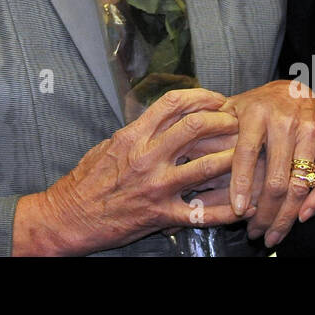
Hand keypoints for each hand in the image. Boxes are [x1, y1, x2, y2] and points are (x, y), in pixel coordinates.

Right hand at [13, 89, 248, 254]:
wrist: (68, 217)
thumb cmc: (85, 182)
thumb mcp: (108, 146)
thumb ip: (136, 132)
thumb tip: (161, 118)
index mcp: (132, 136)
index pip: (172, 104)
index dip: (200, 96)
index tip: (217, 98)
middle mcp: (146, 157)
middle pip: (194, 127)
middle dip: (222, 121)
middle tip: (237, 122)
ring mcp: (155, 187)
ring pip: (205, 167)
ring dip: (232, 158)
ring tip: (246, 154)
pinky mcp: (161, 215)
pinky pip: (201, 213)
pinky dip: (225, 210)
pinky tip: (241, 206)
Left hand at [218, 79, 314, 247]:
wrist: (295, 87)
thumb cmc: (257, 105)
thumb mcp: (232, 108)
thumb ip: (211, 127)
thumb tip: (184, 151)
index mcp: (256, 114)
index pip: (247, 153)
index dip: (241, 183)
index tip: (237, 209)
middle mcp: (285, 121)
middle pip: (276, 178)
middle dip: (264, 212)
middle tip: (255, 233)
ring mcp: (310, 130)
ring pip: (301, 182)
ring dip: (287, 215)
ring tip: (273, 234)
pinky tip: (303, 216)